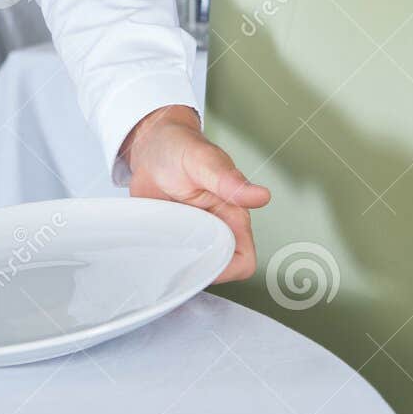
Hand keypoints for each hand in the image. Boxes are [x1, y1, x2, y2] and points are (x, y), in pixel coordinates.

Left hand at [118, 106, 270, 282]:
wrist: (150, 144)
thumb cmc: (181, 146)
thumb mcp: (203, 161)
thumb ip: (230, 182)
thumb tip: (261, 196)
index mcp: (232, 215)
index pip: (244, 259)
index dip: (229, 268)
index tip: (205, 260)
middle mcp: (215, 228)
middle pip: (217, 269)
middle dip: (198, 269)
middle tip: (175, 254)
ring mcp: (193, 234)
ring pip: (194, 267)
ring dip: (179, 265)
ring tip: (162, 247)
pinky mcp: (173, 235)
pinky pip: (173, 259)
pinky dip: (164, 258)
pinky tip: (152, 247)